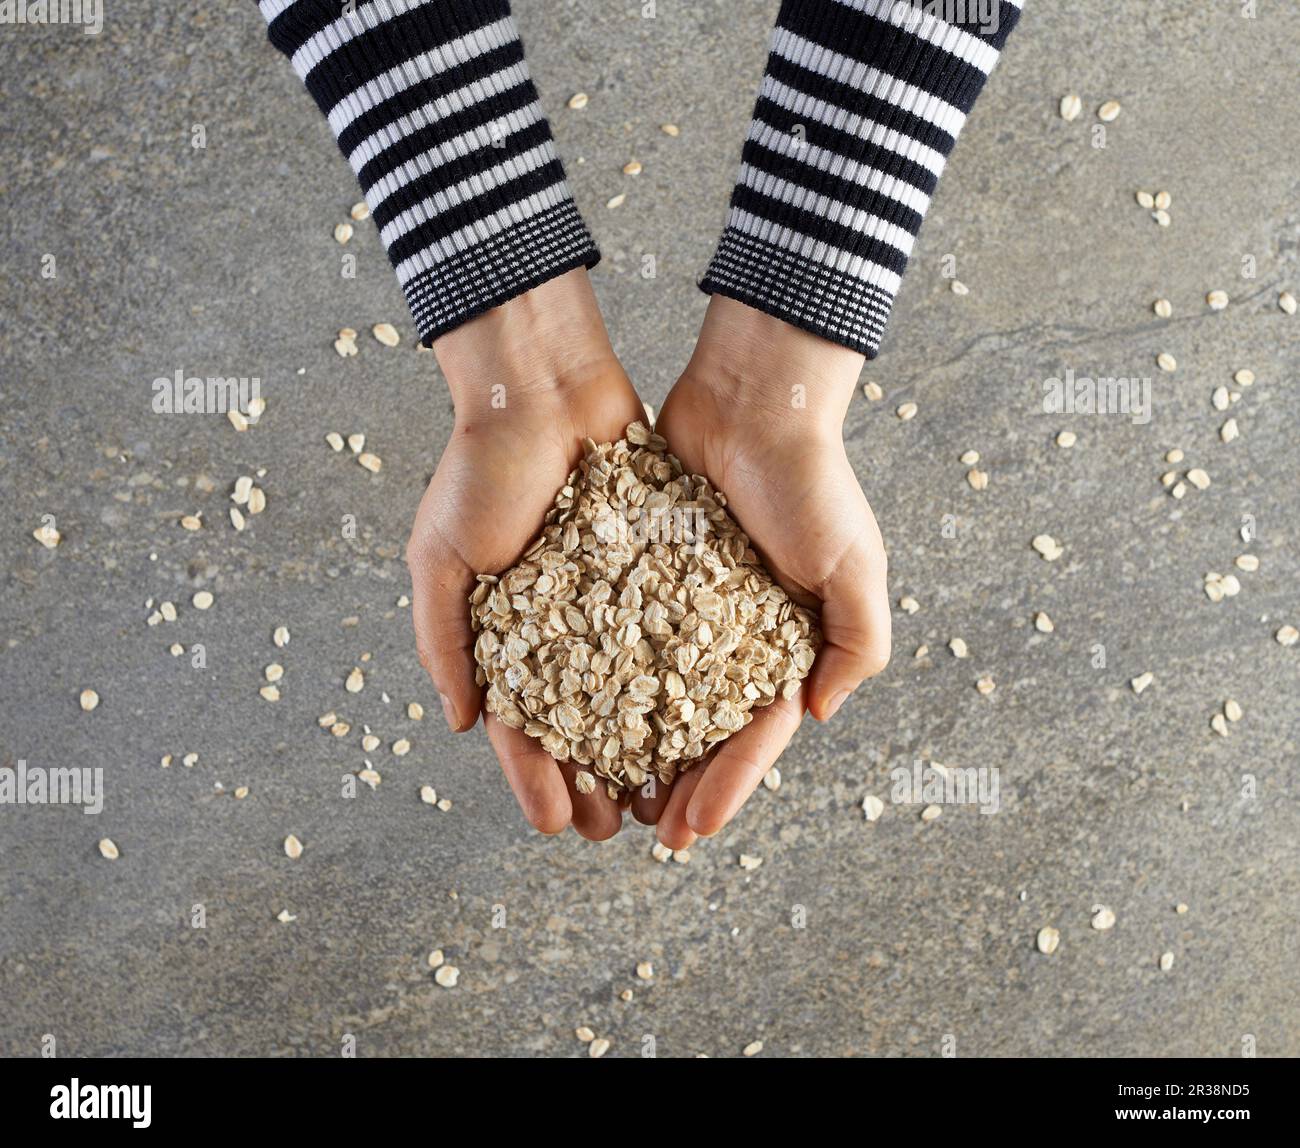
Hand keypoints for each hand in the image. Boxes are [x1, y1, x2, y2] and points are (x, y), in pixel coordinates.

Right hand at [405, 271, 646, 839]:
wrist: (545, 390)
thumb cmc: (480, 470)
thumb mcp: (439, 556)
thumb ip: (443, 639)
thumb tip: (463, 724)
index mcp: (509, 633)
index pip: (524, 726)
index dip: (538, 779)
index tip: (558, 824)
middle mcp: (565, 626)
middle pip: (585, 724)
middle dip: (598, 779)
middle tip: (617, 830)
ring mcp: (614, 601)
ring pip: (637, 692)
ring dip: (646, 750)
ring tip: (663, 799)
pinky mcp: (660, 570)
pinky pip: (677, 637)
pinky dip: (686, 684)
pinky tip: (702, 727)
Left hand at [648, 296, 891, 848]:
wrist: (751, 401)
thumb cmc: (811, 480)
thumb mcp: (856, 564)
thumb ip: (855, 643)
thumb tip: (813, 716)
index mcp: (788, 642)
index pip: (757, 735)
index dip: (728, 785)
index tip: (694, 829)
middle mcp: (734, 634)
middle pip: (701, 728)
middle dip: (677, 784)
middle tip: (643, 832)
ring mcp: (686, 607)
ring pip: (654, 694)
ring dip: (634, 748)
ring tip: (605, 794)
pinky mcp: (644, 575)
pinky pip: (617, 639)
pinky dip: (599, 681)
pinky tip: (574, 718)